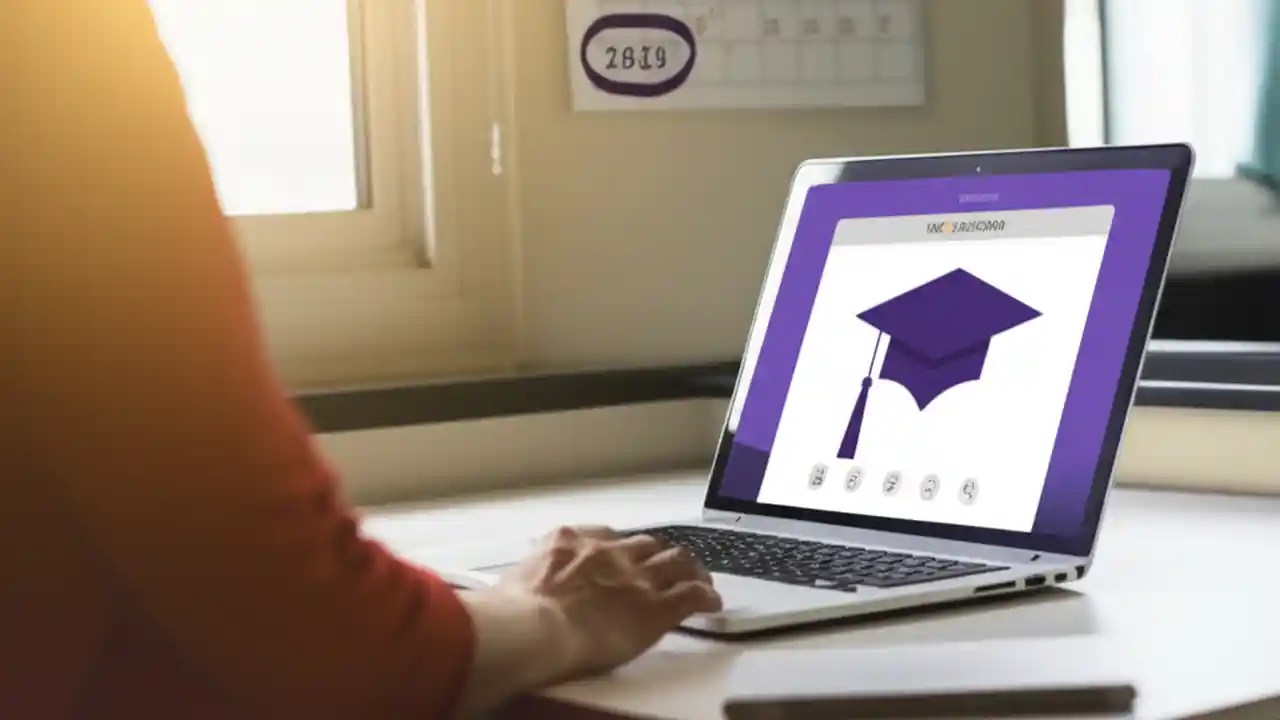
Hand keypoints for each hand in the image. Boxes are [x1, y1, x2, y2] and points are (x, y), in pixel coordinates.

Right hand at [457, 526, 720, 714]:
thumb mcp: (510, 585)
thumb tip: (504, 597)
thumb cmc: (511, 614)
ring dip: (689, 568)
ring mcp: (635, 578)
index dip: (617, 546)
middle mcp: (607, 553)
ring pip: (676, 562)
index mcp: (569, 543)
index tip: (621, 553)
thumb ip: (520, 583)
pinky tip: (712, 602)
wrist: (533, 627)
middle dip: (657, 553)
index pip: (602, 536)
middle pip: (644, 544)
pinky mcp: (655, 607)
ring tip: (698, 576)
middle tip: (666, 563)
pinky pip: (691, 596)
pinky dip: (705, 596)